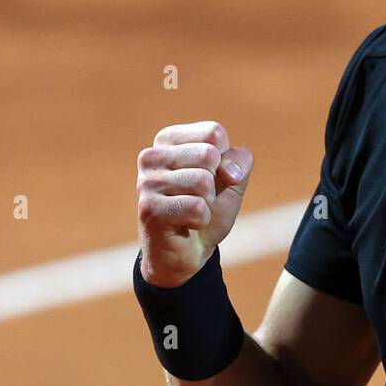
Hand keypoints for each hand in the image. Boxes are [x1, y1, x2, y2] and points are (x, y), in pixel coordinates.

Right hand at [136, 120, 252, 286]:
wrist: (189, 252)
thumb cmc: (208, 209)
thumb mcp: (233, 180)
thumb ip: (239, 162)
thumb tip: (229, 171)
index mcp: (169, 140)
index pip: (214, 133)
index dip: (225, 160)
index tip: (212, 178)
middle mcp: (152, 156)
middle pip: (209, 155)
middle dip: (216, 183)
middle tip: (200, 198)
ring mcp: (147, 182)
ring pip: (203, 182)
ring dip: (208, 204)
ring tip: (191, 212)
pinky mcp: (148, 208)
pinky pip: (197, 208)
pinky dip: (201, 220)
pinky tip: (185, 225)